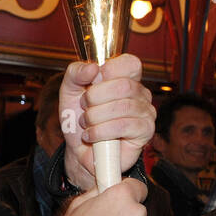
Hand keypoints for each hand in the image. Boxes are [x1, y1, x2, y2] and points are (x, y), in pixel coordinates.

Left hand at [59, 55, 155, 190]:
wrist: (80, 152)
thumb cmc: (78, 120)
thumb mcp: (69, 91)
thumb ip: (76, 73)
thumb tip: (93, 67)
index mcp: (125, 78)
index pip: (131, 63)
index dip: (111, 69)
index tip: (93, 81)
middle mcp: (140, 93)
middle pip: (124, 85)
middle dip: (95, 98)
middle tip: (85, 108)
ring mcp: (145, 112)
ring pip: (123, 106)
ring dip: (95, 117)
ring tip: (86, 124)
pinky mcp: (145, 132)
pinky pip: (124, 126)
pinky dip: (101, 131)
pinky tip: (91, 136)